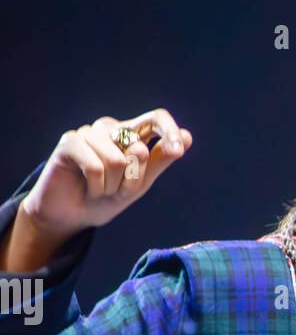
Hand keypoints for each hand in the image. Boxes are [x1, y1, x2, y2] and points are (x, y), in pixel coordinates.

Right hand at [16, 109, 192, 254]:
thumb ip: (160, 160)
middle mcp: (110, 128)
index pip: (156, 118)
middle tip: (116, 190)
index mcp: (130, 134)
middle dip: (132, 181)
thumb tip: (186, 136)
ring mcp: (88, 132)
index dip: (169, 131)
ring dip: (110, 186)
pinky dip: (95, 186)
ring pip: (117, 161)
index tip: (178, 150)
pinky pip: (95, 167)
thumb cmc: (105, 197)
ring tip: (99, 189)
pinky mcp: (69, 142)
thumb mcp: (139, 183)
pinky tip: (87, 188)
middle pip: (139, 149)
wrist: (71, 216)